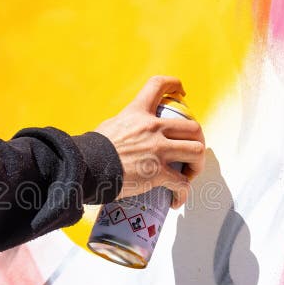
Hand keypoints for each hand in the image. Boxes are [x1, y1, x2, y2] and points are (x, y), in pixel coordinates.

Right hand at [95, 76, 205, 208]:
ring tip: (188, 175)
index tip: (182, 93)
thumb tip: (126, 135)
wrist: (85, 168)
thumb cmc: (91, 150)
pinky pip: (182, 184)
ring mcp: (157, 150)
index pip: (158, 86)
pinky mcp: (157, 173)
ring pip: (196, 151)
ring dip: (196, 165)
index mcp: (137, 112)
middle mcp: (152, 128)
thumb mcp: (108, 126)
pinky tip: (176, 200)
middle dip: (198, 140)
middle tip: (190, 152)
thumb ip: (124, 126)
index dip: (174, 84)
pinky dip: (183, 193)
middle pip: (193, 127)